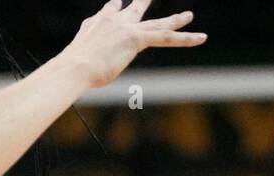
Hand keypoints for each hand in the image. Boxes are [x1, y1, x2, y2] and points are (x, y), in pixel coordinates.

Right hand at [60, 0, 206, 90]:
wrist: (75, 66)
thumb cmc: (72, 69)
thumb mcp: (77, 57)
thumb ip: (85, 55)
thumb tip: (72, 70)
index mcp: (98, 21)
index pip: (112, 9)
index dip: (116, 8)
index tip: (117, 5)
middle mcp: (114, 19)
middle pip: (135, 9)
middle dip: (143, 2)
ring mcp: (127, 27)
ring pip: (158, 23)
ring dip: (175, 20)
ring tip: (189, 16)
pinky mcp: (137, 38)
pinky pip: (166, 37)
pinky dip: (185, 38)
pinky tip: (201, 38)